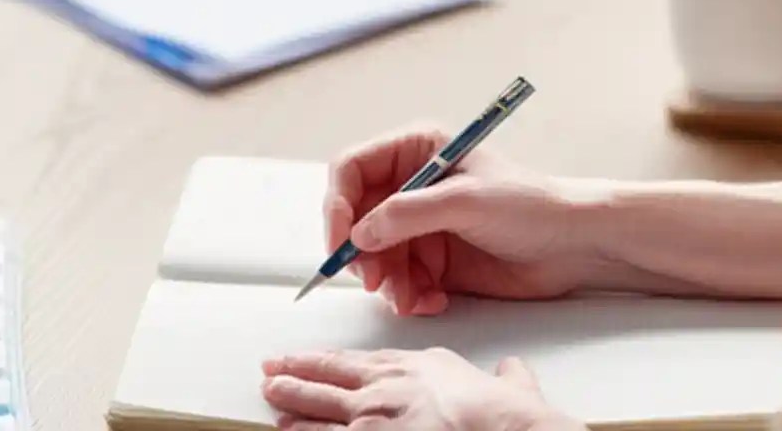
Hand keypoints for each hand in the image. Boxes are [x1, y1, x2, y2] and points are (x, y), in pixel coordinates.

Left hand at [262, 348, 585, 430]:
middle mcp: (381, 391)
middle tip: (270, 372)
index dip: (321, 359)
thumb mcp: (505, 383)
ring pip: (316, 414)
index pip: (352, 360)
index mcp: (409, 368)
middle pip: (324, 381)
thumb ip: (502, 376)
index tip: (302, 357)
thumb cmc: (499, 416)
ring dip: (291, 409)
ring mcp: (368, 424)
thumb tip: (511, 372)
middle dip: (292, 376)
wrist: (498, 430)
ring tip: (273, 406)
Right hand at [326, 125, 597, 314]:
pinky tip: (432, 300)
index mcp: (417, 149)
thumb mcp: (465, 202)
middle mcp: (412, 184)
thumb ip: (407, 214)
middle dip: (361, 253)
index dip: (337, 205)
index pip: (351, 169)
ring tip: (412, 296)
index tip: (341, 241)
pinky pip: (398, 279)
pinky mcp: (432, 258)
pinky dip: (407, 294)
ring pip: (373, 255)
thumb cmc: (531, 205)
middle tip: (375, 280)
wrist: (573, 245)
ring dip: (387, 280)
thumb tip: (359, 234)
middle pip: (355, 217)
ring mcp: (421, 223)